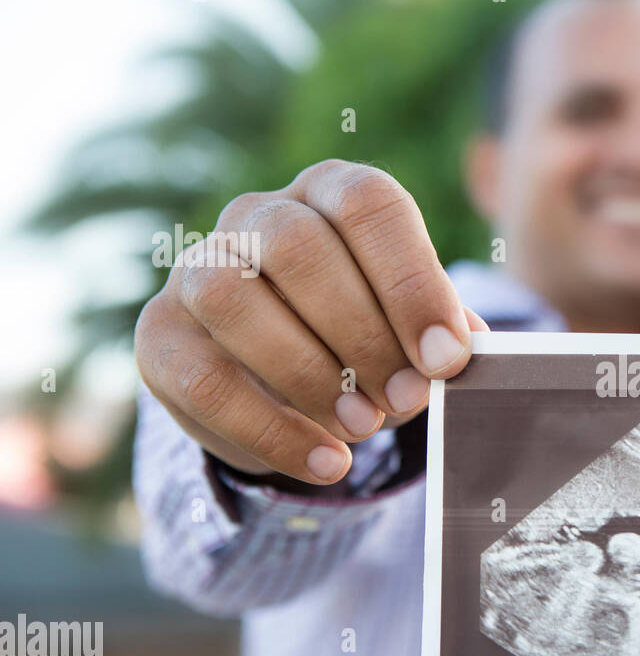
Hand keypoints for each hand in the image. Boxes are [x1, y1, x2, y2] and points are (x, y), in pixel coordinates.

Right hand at [135, 160, 487, 483]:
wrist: (290, 384)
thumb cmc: (368, 339)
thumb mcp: (412, 330)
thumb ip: (439, 333)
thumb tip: (463, 351)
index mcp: (330, 193)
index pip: (366, 203)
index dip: (410, 280)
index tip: (446, 355)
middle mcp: (257, 216)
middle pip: (298, 247)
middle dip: (363, 334)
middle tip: (408, 398)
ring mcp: (197, 270)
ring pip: (233, 301)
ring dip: (310, 374)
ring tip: (365, 426)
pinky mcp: (161, 338)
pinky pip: (204, 381)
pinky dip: (272, 431)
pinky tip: (327, 462)